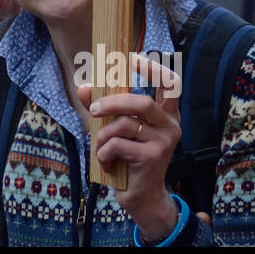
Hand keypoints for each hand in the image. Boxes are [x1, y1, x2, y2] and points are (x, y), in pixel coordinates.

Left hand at [78, 53, 185, 241]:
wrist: (140, 196)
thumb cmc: (126, 157)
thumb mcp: (113, 129)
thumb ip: (101, 107)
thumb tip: (83, 87)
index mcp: (165, 114)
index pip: (171, 84)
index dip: (154, 68)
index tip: (132, 57)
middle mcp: (171, 126)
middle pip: (143, 102)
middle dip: (113, 103)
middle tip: (93, 109)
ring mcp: (165, 142)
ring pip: (125, 124)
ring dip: (103, 136)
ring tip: (100, 148)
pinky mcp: (153, 158)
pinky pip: (118, 145)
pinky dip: (104, 153)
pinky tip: (107, 163)